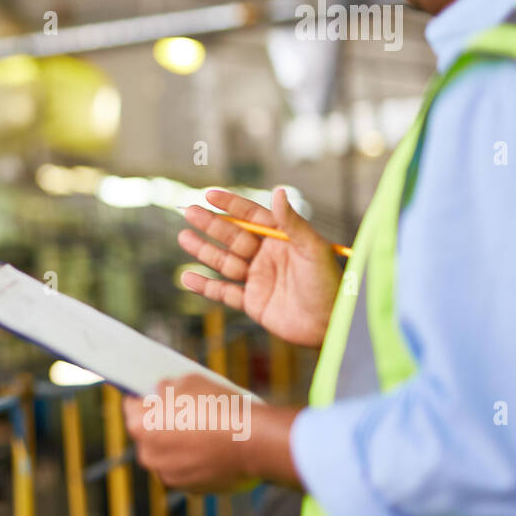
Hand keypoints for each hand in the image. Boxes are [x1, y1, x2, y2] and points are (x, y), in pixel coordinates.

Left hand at [121, 374, 299, 492]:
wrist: (253, 442)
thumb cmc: (219, 408)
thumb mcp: (188, 381)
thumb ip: (167, 388)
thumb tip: (160, 392)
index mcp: (140, 425)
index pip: (131, 406)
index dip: (144, 399)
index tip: (155, 397)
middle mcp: (148, 455)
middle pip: (148, 434)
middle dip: (161, 423)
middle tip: (184, 412)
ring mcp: (168, 475)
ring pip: (167, 454)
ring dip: (178, 445)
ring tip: (204, 431)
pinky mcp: (189, 489)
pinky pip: (185, 470)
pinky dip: (194, 461)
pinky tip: (213, 448)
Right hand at [178, 187, 340, 347]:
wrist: (332, 325)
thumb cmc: (330, 284)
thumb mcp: (313, 249)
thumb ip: (292, 222)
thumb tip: (278, 191)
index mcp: (282, 240)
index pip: (252, 217)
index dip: (231, 206)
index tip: (210, 195)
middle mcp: (267, 257)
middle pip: (233, 237)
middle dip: (211, 225)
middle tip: (189, 212)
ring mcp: (258, 279)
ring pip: (224, 261)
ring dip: (204, 250)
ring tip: (183, 237)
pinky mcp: (252, 302)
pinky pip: (224, 292)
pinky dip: (205, 286)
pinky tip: (187, 277)